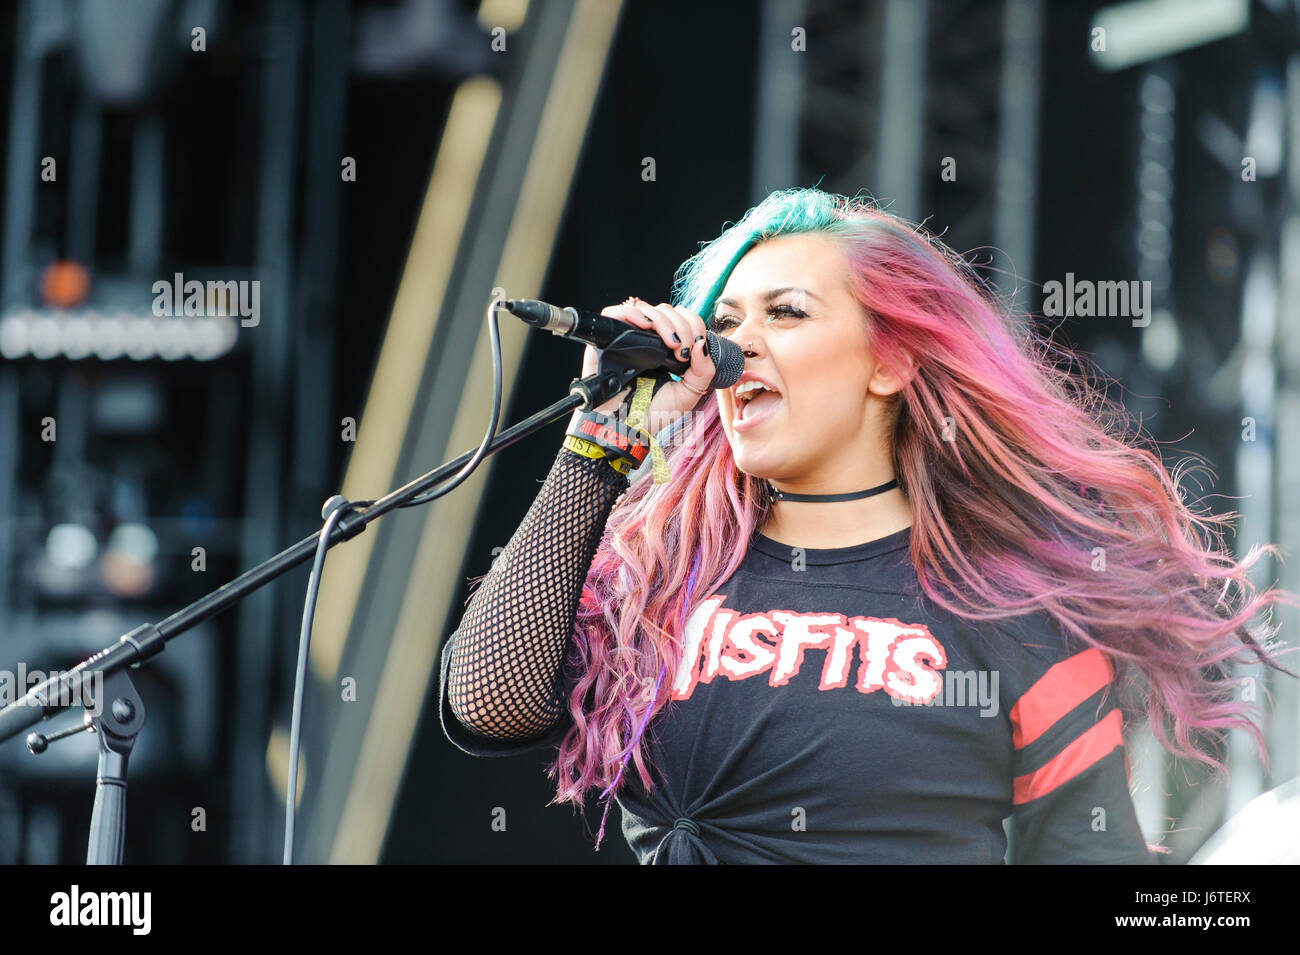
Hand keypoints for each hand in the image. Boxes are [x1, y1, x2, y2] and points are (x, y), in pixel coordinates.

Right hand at [578, 299, 716, 428]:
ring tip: (669, 343)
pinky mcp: (605, 341)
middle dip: (681, 326)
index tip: (693, 348)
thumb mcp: (688, 394)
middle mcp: (647, 339)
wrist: (626, 428)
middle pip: (666, 311)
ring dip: (662, 321)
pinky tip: (645, 326)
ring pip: (646, 309)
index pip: (682, 319)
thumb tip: (702, 343)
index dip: (692, 325)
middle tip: (681, 350)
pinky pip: (615, 313)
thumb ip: (704, 372)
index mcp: (667, 348)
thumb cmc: (653, 414)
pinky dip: (632, 313)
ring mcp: (627, 338)